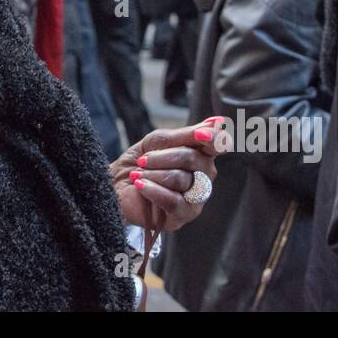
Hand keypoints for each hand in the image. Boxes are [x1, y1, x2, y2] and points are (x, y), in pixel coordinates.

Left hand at [110, 118, 229, 232]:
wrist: (118, 185)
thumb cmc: (141, 162)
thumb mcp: (159, 141)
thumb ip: (186, 134)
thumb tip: (216, 122)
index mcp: (202, 154)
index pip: (218, 145)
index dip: (213, 139)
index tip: (199, 134)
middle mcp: (205, 176)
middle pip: (192, 158)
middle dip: (162, 156)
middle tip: (143, 160)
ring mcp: (197, 197)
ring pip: (180, 179)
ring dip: (153, 173)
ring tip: (138, 174)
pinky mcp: (183, 215)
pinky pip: (174, 201)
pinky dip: (152, 189)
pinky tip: (140, 184)